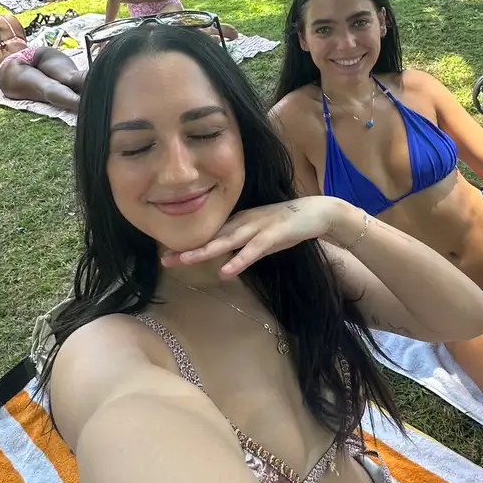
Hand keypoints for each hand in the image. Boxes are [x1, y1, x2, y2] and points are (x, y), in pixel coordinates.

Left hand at [160, 197, 340, 277]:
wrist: (317, 212)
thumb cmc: (288, 225)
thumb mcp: (260, 237)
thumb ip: (242, 246)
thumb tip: (225, 259)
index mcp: (239, 222)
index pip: (210, 236)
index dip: (189, 245)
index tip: (167, 256)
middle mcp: (244, 222)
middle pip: (212, 238)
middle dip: (189, 249)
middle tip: (165, 260)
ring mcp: (258, 227)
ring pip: (227, 241)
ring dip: (206, 251)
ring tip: (186, 261)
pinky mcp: (274, 234)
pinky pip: (254, 250)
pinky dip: (239, 260)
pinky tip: (226, 271)